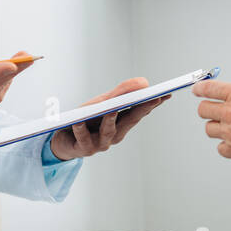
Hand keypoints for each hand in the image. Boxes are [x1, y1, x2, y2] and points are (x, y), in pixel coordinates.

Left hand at [48, 77, 170, 160]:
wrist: (64, 140)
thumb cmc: (86, 120)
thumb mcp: (103, 102)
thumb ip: (122, 92)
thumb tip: (144, 82)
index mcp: (122, 123)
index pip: (141, 111)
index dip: (154, 102)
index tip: (167, 93)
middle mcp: (115, 135)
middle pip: (130, 120)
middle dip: (142, 108)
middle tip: (153, 97)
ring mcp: (100, 143)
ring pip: (108, 131)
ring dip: (111, 120)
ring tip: (112, 109)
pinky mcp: (83, 148)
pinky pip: (83, 138)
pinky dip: (81, 129)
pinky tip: (78, 122)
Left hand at [194, 53, 230, 171]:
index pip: (208, 88)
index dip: (200, 88)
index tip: (197, 90)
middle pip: (203, 110)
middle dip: (208, 108)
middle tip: (216, 110)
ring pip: (209, 129)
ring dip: (217, 127)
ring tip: (230, 127)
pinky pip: (220, 148)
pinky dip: (226, 145)